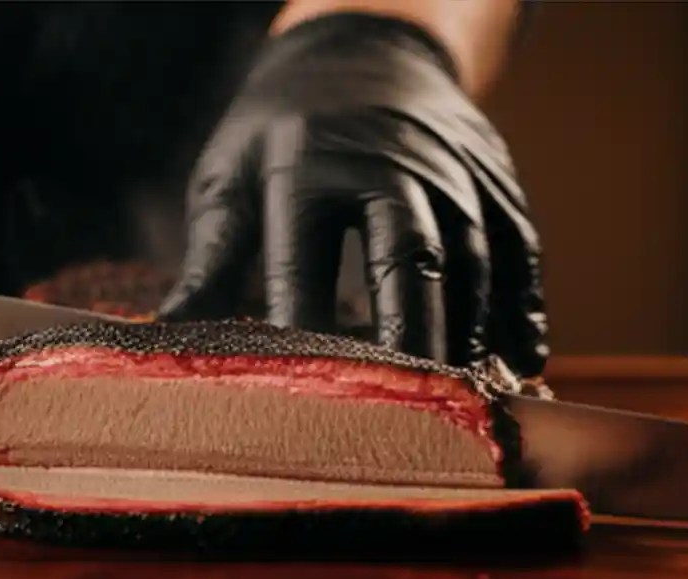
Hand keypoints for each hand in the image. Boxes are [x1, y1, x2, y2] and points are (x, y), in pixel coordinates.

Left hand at [158, 13, 548, 378]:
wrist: (360, 52)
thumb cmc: (278, 134)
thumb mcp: (229, 182)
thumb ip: (209, 265)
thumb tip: (165, 342)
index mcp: (305, 163)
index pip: (305, 261)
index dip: (307, 332)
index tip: (309, 399)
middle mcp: (389, 162)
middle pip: (408, 259)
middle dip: (410, 340)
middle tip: (409, 416)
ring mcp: (452, 168)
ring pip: (473, 262)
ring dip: (470, 339)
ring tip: (461, 410)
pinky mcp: (496, 179)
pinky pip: (520, 250)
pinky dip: (522, 310)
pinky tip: (518, 365)